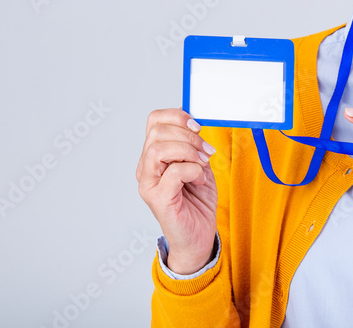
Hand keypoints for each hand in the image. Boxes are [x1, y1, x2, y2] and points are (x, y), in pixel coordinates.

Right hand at [137, 108, 217, 274]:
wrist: (199, 235)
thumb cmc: (197, 201)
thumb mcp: (199, 164)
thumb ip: (193, 145)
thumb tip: (195, 123)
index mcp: (154, 155)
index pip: (154, 121)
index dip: (177, 116)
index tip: (198, 126)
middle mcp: (146, 168)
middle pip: (157, 132)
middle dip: (188, 135)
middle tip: (206, 150)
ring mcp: (149, 184)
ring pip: (159, 149)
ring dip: (188, 151)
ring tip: (202, 163)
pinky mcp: (158, 199)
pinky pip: (173, 172)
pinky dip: (192, 170)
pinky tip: (200, 180)